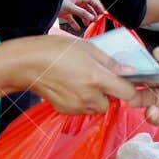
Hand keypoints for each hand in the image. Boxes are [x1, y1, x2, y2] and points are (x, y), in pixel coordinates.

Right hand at [11, 35, 137, 114]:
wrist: (26, 64)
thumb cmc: (55, 50)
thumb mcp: (87, 48)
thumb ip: (110, 62)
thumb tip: (130, 70)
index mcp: (97, 78)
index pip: (127, 93)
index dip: (131, 89)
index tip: (130, 84)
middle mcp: (89, 96)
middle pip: (112, 103)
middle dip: (108, 93)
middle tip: (97, 78)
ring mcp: (77, 106)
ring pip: (97, 108)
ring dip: (95, 98)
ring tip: (81, 82)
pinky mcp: (66, 111)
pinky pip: (82, 109)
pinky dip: (81, 102)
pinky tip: (70, 87)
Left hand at [56, 0, 106, 33]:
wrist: (44, 6)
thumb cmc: (56, 2)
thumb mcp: (71, 8)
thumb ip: (82, 13)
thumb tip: (92, 17)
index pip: (90, 0)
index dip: (97, 6)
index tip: (102, 12)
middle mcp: (74, 2)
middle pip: (87, 8)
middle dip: (92, 14)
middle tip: (96, 20)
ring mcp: (70, 8)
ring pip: (81, 13)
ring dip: (85, 19)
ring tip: (87, 24)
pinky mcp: (65, 14)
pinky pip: (72, 19)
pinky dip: (75, 24)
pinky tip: (77, 28)